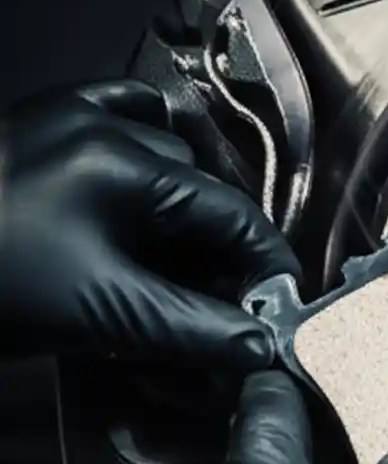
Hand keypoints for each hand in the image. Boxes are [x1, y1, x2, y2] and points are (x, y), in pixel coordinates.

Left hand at [0, 80, 298, 367]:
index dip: (265, 267)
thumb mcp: (99, 317)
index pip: (235, 216)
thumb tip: (256, 344)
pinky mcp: (35, 130)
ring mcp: (64, 123)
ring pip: (163, 158)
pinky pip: (115, 118)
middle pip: (203, 191)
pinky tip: (142, 198)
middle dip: (221, 252)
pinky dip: (143, 152)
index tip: (275, 307)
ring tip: (180, 273)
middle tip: (225, 308)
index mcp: (123, 164)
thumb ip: (191, 328)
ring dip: (184, 212)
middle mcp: (99, 128)